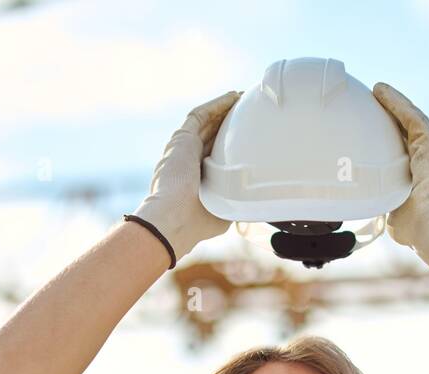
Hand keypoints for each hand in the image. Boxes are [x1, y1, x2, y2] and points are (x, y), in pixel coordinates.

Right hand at [127, 90, 240, 267]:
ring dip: (223, 109)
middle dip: (227, 121)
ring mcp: (183, 149)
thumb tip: (255, 202)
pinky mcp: (181, 139)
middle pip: (210, 135)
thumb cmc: (198, 221)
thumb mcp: (224, 210)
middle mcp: (188, 162)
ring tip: (241, 98)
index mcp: (197, 179)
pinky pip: (199, 116)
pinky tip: (231, 97)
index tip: (248, 136)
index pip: (215, 155)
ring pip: (205, 122)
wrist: (173, 217)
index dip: (230, 143)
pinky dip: (215, 105)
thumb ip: (235, 200)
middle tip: (247, 110)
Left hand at [371, 82, 428, 279]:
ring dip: (395, 104)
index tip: (376, 126)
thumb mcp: (395, 212)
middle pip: (410, 131)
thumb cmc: (416, 229)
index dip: (393, 134)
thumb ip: (385, 202)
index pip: (407, 150)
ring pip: (413, 120)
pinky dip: (397, 104)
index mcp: (425, 177)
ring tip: (378, 90)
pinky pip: (412, 118)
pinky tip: (382, 92)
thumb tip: (369, 202)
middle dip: (394, 114)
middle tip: (375, 101)